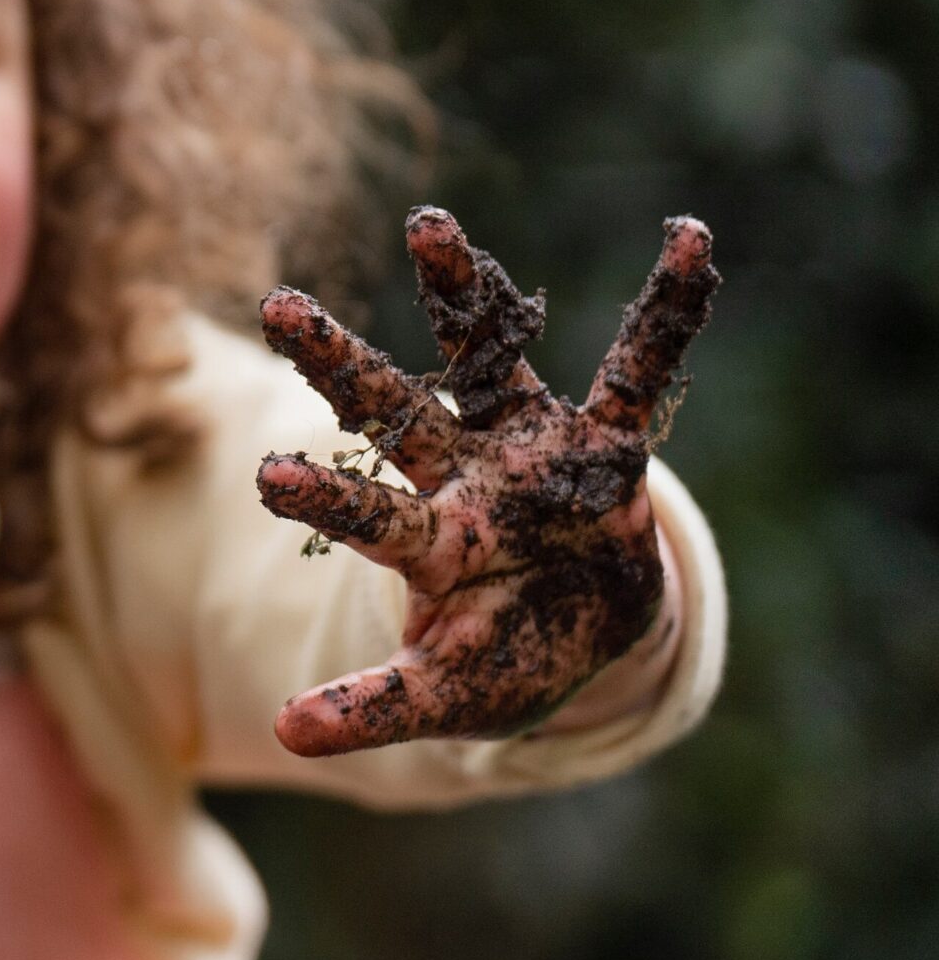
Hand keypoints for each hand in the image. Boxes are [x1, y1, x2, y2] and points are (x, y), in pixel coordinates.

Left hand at [254, 207, 719, 756]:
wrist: (582, 631)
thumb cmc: (505, 658)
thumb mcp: (442, 694)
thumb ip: (370, 710)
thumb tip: (282, 735)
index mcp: (431, 543)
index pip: (367, 514)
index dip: (324, 498)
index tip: (266, 474)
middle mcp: (466, 478)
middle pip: (394, 412)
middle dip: (339, 363)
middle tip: (278, 305)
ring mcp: (529, 451)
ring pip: (488, 360)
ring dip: (463, 292)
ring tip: (424, 223)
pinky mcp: (605, 444)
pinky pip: (640, 372)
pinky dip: (669, 313)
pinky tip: (693, 241)